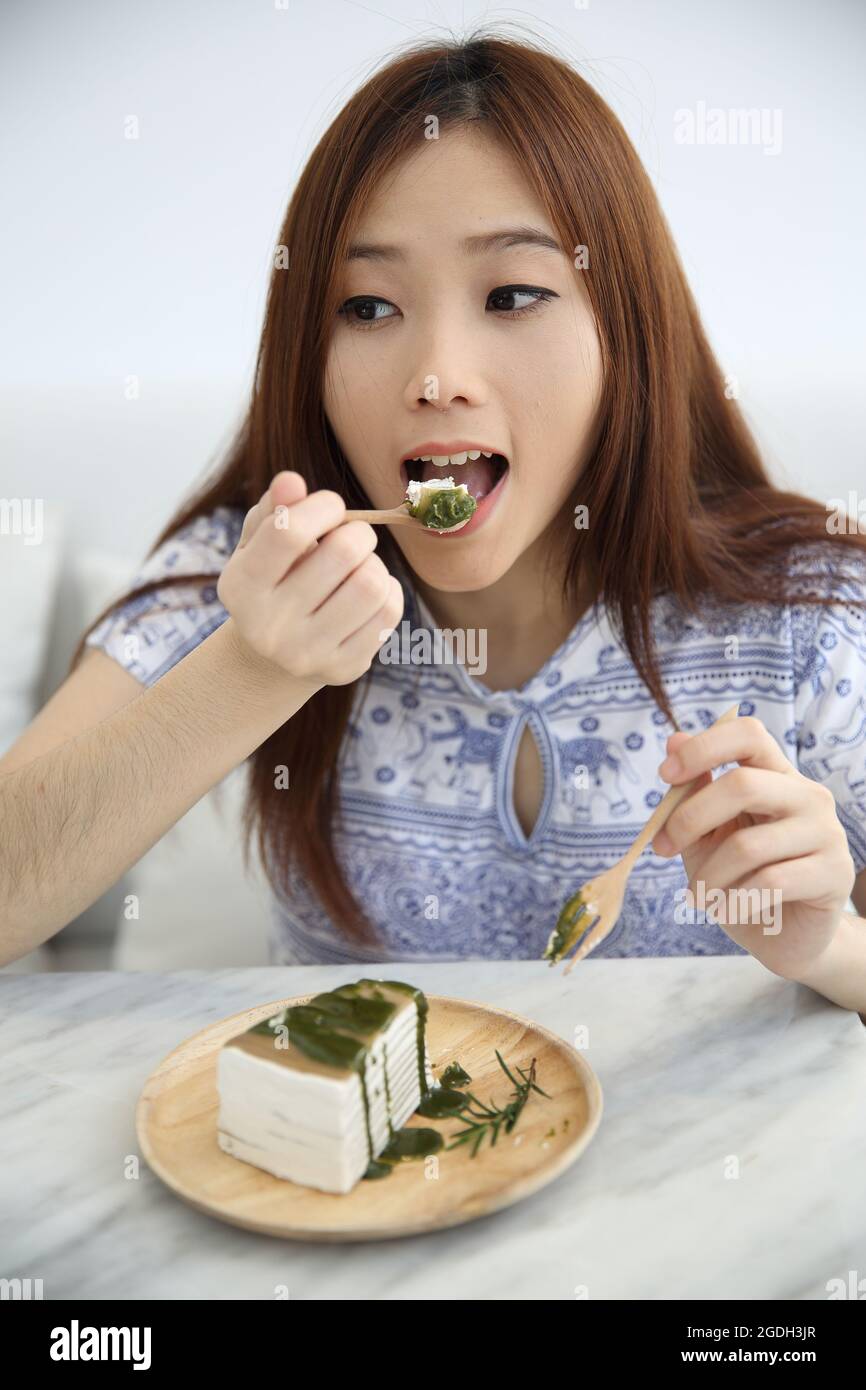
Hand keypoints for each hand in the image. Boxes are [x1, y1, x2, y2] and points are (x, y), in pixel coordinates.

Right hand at [217, 470, 403, 686]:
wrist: (272, 659)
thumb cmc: (270, 582)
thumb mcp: (258, 544)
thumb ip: (273, 510)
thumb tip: (291, 481)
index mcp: (241, 588)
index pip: (289, 532)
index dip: (323, 506)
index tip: (331, 507)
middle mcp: (269, 628)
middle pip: (343, 553)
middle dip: (358, 532)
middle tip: (351, 537)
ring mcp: (307, 653)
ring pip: (372, 583)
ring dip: (374, 562)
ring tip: (359, 565)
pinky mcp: (343, 668)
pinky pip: (389, 611)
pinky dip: (388, 589)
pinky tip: (368, 592)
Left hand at [651, 714, 855, 979]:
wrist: (785, 939)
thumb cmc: (740, 881)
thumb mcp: (705, 838)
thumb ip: (692, 795)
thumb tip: (673, 741)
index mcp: (776, 776)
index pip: (748, 735)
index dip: (704, 747)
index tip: (665, 775)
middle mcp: (807, 796)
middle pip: (743, 785)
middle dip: (690, 818)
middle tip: (663, 849)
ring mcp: (826, 832)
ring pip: (749, 845)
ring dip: (710, 877)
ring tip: (700, 896)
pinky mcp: (834, 873)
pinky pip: (770, 882)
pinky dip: (736, 901)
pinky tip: (729, 910)